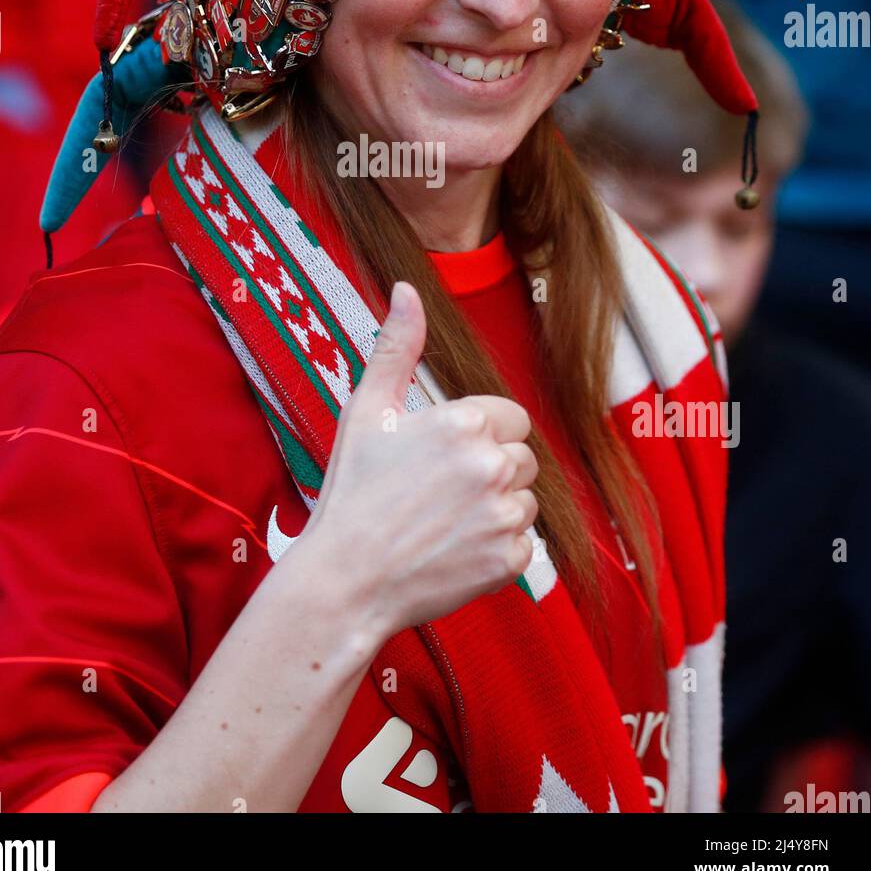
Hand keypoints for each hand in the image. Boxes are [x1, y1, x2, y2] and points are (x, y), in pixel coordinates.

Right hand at [301, 280, 538, 638]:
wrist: (345, 581)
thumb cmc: (353, 492)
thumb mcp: (367, 410)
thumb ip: (397, 346)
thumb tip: (407, 289)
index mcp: (464, 421)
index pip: (511, 418)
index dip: (479, 436)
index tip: (442, 459)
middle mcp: (492, 464)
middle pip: (523, 458)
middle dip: (491, 471)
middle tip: (439, 493)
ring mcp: (503, 515)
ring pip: (526, 501)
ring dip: (496, 510)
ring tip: (444, 523)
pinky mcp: (509, 561)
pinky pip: (523, 545)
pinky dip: (495, 549)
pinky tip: (453, 551)